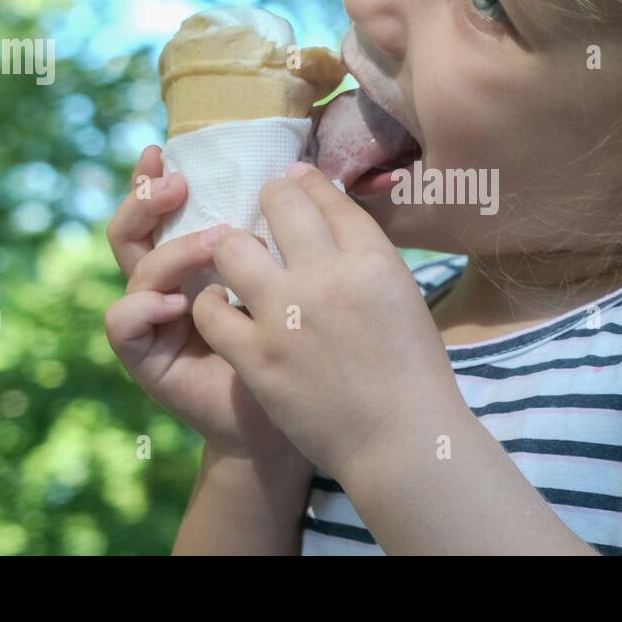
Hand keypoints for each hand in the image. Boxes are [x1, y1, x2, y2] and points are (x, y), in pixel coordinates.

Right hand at [104, 145, 305, 465]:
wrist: (288, 424)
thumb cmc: (300, 349)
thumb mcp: (296, 281)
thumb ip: (285, 235)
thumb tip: (302, 171)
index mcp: (199, 260)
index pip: (168, 210)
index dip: (159, 178)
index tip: (171, 150)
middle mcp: (168, 283)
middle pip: (134, 227)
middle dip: (147, 198)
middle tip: (176, 182)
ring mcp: (153, 319)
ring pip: (134, 266)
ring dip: (171, 249)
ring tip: (214, 245)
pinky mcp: (146, 358)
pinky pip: (122, 322)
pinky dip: (143, 305)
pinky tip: (177, 302)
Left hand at [191, 163, 464, 482]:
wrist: (401, 439)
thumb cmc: (411, 369)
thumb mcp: (403, 294)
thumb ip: (367, 254)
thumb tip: (330, 210)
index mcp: (374, 260)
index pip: (327, 195)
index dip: (304, 182)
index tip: (292, 182)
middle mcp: (329, 278)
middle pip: (280, 204)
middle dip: (267, 199)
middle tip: (262, 210)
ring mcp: (288, 317)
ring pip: (232, 249)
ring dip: (231, 249)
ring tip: (236, 261)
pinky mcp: (257, 358)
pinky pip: (210, 311)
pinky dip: (210, 305)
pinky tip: (220, 308)